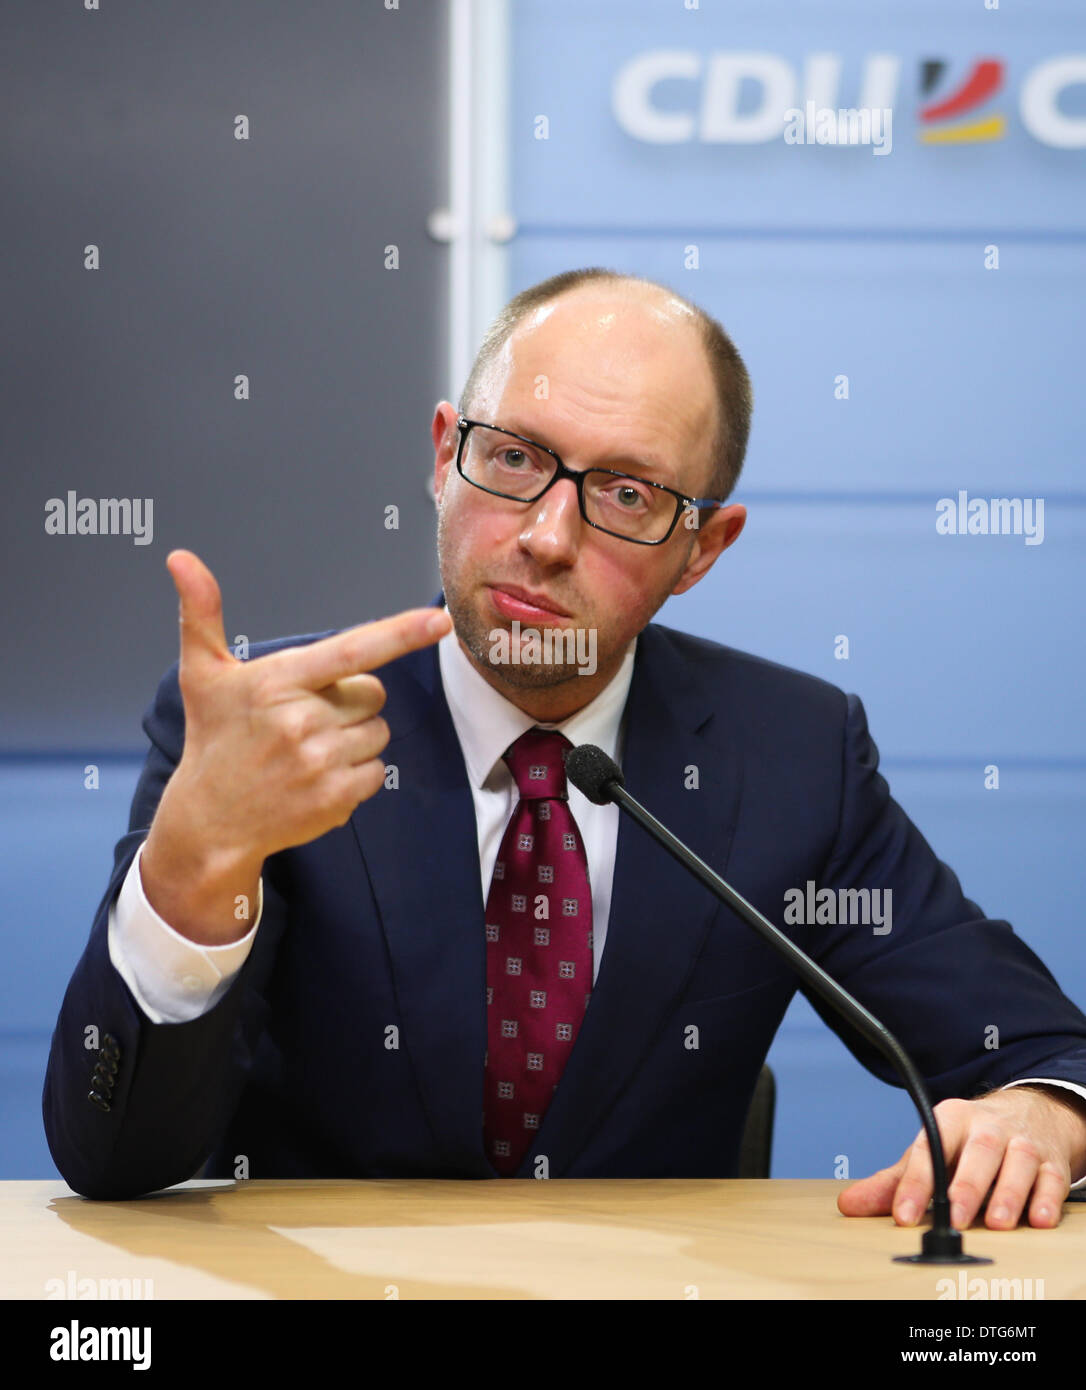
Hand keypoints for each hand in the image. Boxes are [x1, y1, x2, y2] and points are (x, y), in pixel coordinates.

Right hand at [140, 549, 450, 942]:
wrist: (210, 822)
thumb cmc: (214, 739)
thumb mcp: (203, 674)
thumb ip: (201, 613)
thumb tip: (180, 557)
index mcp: (277, 681)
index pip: (351, 650)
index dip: (400, 633)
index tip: (438, 621)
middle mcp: (301, 721)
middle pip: (373, 692)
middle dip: (351, 700)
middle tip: (307, 716)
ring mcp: (320, 762)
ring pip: (378, 732)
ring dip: (355, 738)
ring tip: (309, 749)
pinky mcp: (335, 798)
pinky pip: (378, 771)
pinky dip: (357, 774)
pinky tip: (319, 777)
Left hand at [837, 1085, 1085, 1230]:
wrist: (1027, 1115)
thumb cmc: (968, 1143)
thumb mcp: (931, 1154)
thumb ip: (893, 1182)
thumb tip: (849, 1204)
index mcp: (950, 1119)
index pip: (929, 1149)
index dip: (915, 1183)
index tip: (902, 1215)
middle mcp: (987, 1127)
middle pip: (978, 1151)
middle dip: (966, 1186)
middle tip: (954, 1217)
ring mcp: (1022, 1142)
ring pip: (1018, 1162)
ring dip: (1008, 1193)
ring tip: (997, 1222)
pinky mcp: (1052, 1161)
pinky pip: (1052, 1179)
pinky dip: (1047, 1199)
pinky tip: (1039, 1218)